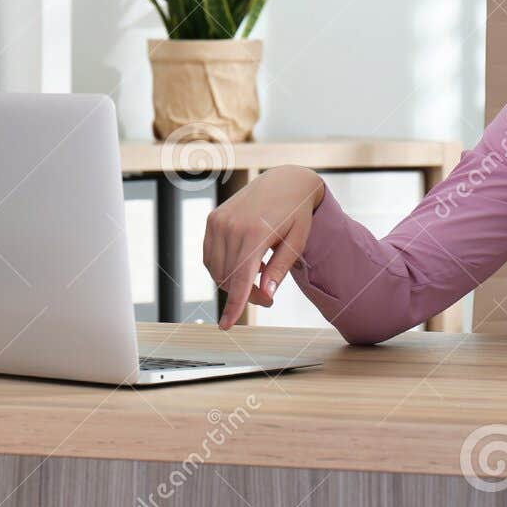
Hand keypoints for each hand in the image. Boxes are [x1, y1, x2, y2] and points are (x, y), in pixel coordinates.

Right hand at [203, 164, 323, 328]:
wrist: (285, 180)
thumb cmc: (296, 213)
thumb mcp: (296, 242)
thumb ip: (279, 269)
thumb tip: (266, 295)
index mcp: (255, 233)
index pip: (240, 278)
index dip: (234, 305)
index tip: (227, 326)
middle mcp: (232, 226)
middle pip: (227, 277)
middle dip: (244, 295)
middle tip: (267, 297)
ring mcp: (219, 221)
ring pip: (216, 269)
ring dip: (232, 282)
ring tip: (259, 273)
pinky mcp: (213, 219)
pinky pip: (210, 255)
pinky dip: (223, 267)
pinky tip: (245, 262)